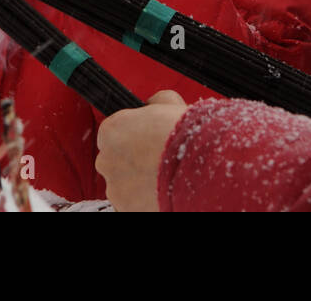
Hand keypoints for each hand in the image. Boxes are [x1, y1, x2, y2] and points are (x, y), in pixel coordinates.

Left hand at [96, 90, 188, 211]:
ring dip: (139, 182)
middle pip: (115, 160)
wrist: (203, 166)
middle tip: (158, 160)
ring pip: (123, 185)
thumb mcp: (169, 101)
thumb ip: (152, 103)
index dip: (132, 136)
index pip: (113, 133)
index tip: (147, 140)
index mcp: (111, 130)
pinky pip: (132, 203)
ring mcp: (115, 188)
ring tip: (165, 177)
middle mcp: (106, 160)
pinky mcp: (127, 209)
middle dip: (132, 161)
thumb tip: (150, 105)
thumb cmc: (186, 133)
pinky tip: (164, 191)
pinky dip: (144, 200)